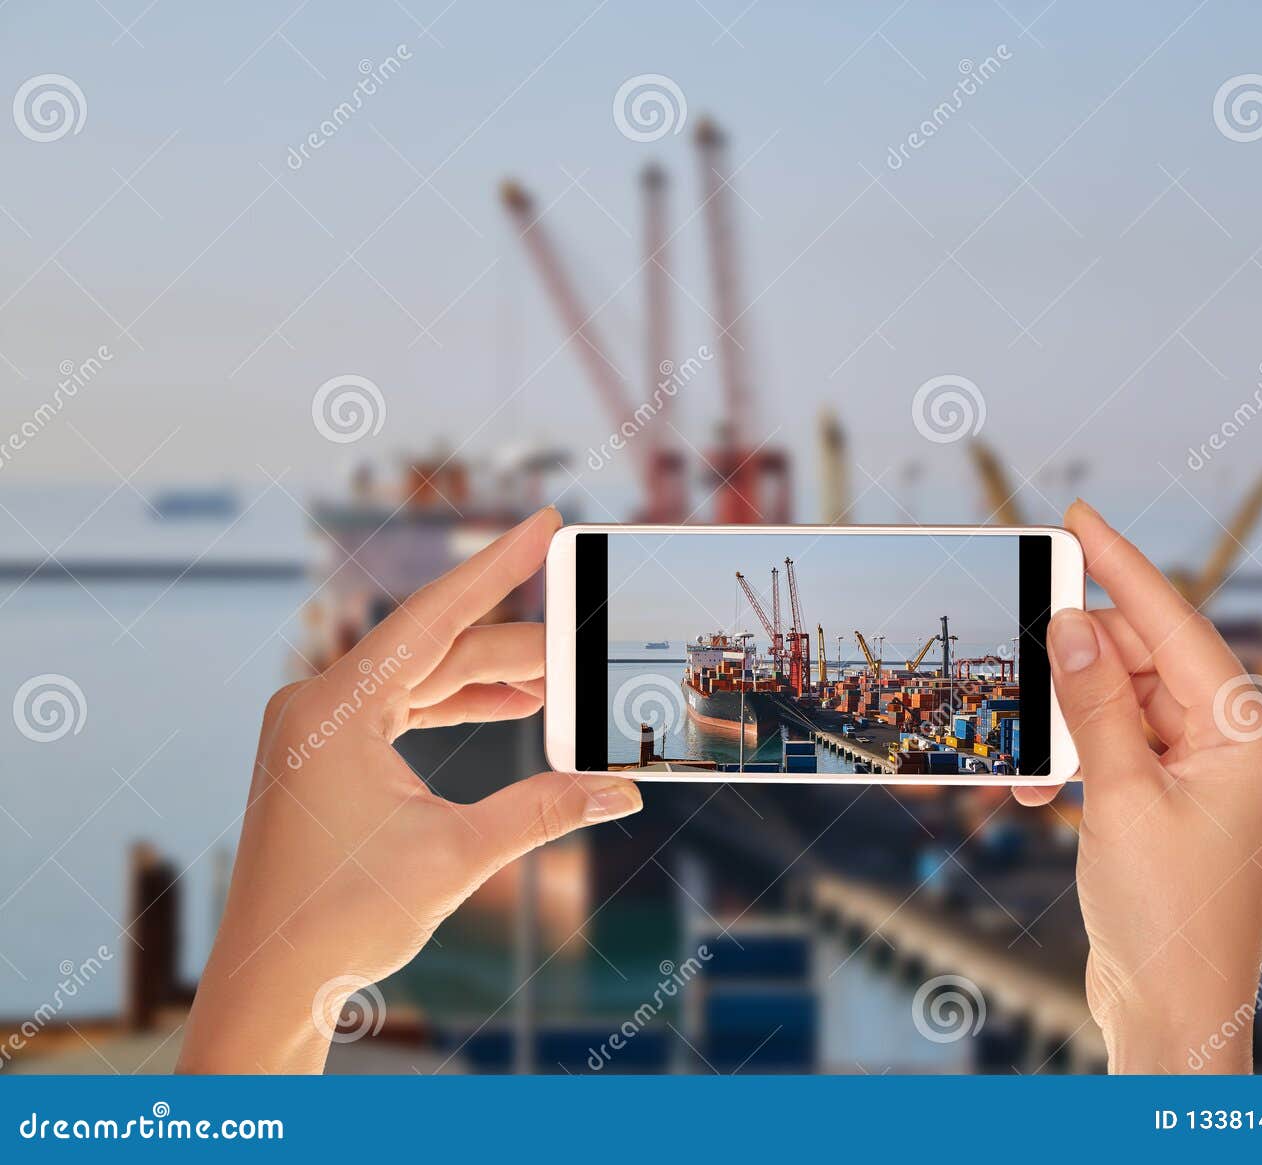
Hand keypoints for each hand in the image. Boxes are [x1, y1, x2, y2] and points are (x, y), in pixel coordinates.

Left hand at [178, 507, 642, 1073]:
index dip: (497, 565)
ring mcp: (315, 728)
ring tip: (560, 677)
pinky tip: (508, 707)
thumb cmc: (340, 918)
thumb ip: (544, 810)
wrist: (270, 979)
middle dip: (515, 645)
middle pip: (434, 648)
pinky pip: (400, 707)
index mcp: (335, 709)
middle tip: (584, 640)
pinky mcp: (323, 754)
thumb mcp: (456, 856)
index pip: (433, 615)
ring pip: (419, 678)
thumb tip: (619, 788)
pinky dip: (454, 705)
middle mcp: (317, 704)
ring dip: (489, 678)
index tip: (542, 522)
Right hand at [1014, 501, 1261, 1073]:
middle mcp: (1240, 745)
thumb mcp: (1121, 797)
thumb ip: (1094, 703)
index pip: (1180, 625)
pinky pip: (1119, 748)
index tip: (1078, 518)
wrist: (1174, 1012)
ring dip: (1069, 721)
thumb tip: (1069, 624)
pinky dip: (1075, 757)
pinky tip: (1035, 783)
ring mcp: (1208, 774)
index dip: (1123, 567)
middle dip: (1079, 662)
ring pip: (1125, 705)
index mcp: (1254, 734)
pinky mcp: (1175, 800)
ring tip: (1023, 744)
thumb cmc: (1167, 917)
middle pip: (1148, 662)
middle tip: (1019, 641)